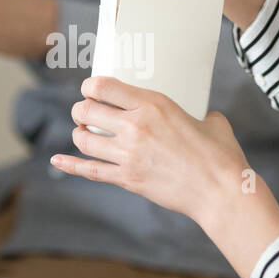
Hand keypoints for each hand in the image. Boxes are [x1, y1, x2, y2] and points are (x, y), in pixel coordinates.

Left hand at [52, 76, 250, 226]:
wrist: (221, 191)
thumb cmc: (221, 156)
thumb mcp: (212, 122)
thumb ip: (200, 115)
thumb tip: (203, 119)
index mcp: (154, 104)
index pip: (104, 86)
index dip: (90, 86)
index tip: (91, 89)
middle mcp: (136, 127)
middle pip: (87, 111)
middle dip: (81, 110)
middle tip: (85, 113)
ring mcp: (128, 155)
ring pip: (84, 140)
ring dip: (79, 135)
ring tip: (84, 133)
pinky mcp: (127, 179)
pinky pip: (90, 171)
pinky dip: (70, 165)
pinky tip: (57, 159)